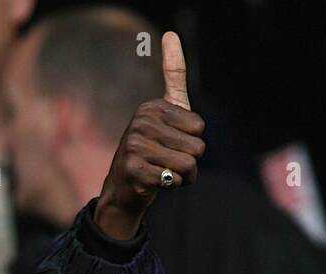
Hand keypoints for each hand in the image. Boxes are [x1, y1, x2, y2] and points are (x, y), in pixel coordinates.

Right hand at [94, 32, 205, 239]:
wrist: (125, 186)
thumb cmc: (153, 148)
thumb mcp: (166, 111)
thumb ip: (173, 76)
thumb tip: (171, 33)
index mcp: (152, 107)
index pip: (200, 127)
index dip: (193, 141)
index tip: (173, 142)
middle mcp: (141, 121)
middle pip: (198, 148)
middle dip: (191, 162)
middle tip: (168, 161)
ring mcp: (135, 145)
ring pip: (189, 165)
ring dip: (183, 176)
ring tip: (163, 171)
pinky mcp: (134, 169)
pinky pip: (175, 180)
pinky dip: (172, 186)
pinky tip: (155, 182)